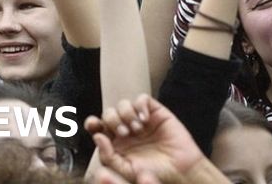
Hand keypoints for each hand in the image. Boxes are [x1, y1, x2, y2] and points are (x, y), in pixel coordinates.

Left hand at [86, 95, 204, 183]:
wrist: (179, 170)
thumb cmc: (152, 173)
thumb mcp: (125, 169)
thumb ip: (107, 155)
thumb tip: (97, 136)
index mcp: (115, 143)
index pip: (98, 127)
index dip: (92, 123)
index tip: (94, 125)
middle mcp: (126, 129)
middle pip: (108, 113)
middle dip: (112, 120)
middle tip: (124, 133)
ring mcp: (140, 119)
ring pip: (123, 104)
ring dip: (127, 115)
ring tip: (138, 130)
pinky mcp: (155, 112)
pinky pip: (142, 99)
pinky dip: (140, 106)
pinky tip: (145, 120)